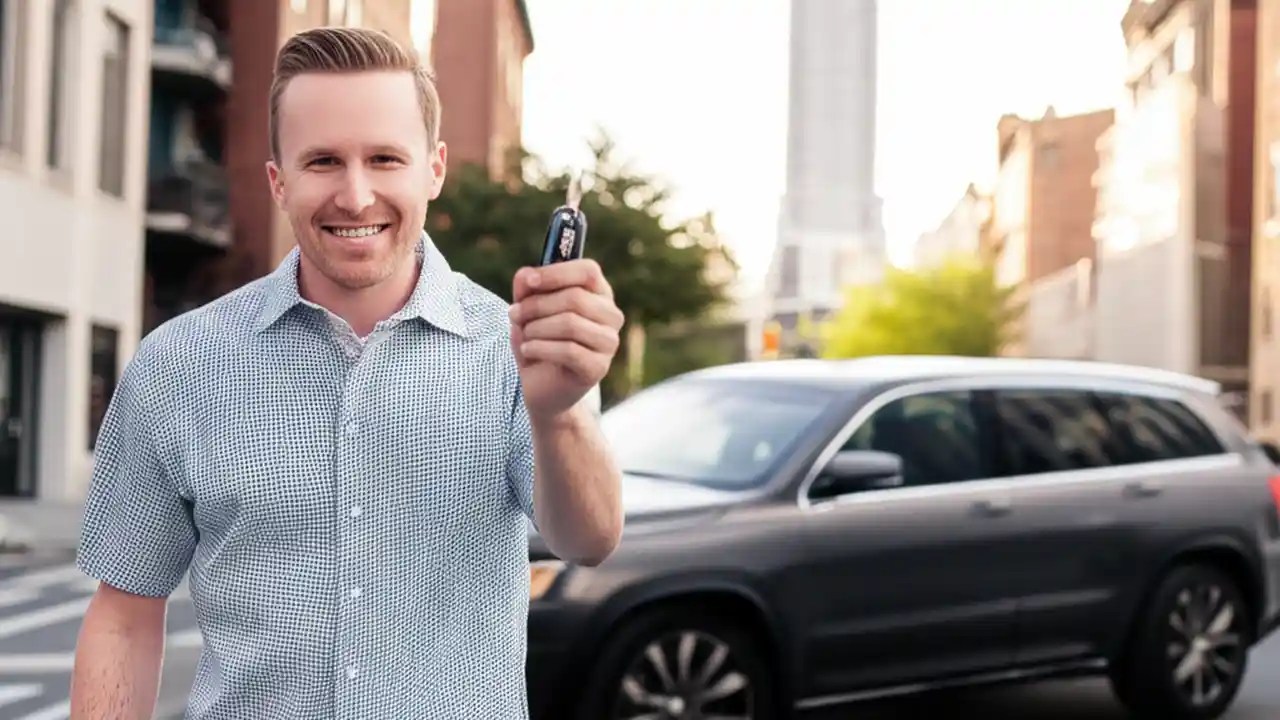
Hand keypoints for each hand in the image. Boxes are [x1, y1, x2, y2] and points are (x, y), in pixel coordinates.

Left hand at [509, 259, 623, 421]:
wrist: (543, 389)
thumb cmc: (539, 343)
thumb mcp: (527, 312)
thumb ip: (526, 290)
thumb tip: (525, 275)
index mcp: (599, 294)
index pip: (588, 271)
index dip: (556, 273)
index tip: (529, 281)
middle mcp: (611, 316)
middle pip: (575, 297)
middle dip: (536, 305)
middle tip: (514, 314)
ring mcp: (608, 343)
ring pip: (571, 323)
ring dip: (536, 328)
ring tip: (523, 336)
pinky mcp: (598, 367)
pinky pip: (568, 350)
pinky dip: (540, 348)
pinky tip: (527, 350)